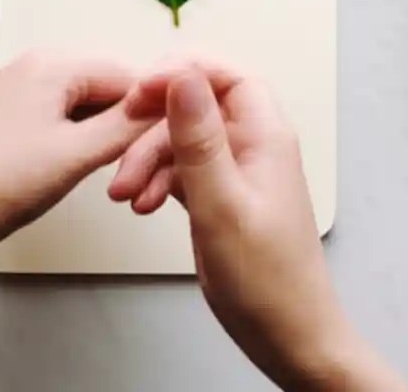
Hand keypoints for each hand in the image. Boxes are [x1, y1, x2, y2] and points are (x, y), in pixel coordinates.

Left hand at [0, 52, 156, 267]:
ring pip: (55, 99)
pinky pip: (25, 112)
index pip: (121, 73)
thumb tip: (159, 109)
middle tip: (121, 158)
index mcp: (47, 65)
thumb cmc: (4, 184)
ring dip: (80, 126)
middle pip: (87, 82)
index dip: (146, 106)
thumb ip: (126, 128)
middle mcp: (15, 65)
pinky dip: (46, 133)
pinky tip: (42, 166)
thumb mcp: (80, 155)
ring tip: (81, 166)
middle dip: (110, 116)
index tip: (159, 138)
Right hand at [107, 64, 405, 390]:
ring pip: (182, 141)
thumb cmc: (269, 281)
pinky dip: (157, 182)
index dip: (181, 72)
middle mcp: (254, 147)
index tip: (141, 90)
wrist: (287, 335)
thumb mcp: (222, 204)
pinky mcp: (221, 197)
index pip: (225, 75)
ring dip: (147, 161)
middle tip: (120, 149)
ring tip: (125, 195)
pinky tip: (142, 205)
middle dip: (152, 126)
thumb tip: (182, 78)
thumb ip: (199, 139)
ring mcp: (237, 172)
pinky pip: (182, 171)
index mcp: (266, 136)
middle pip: (196, 107)